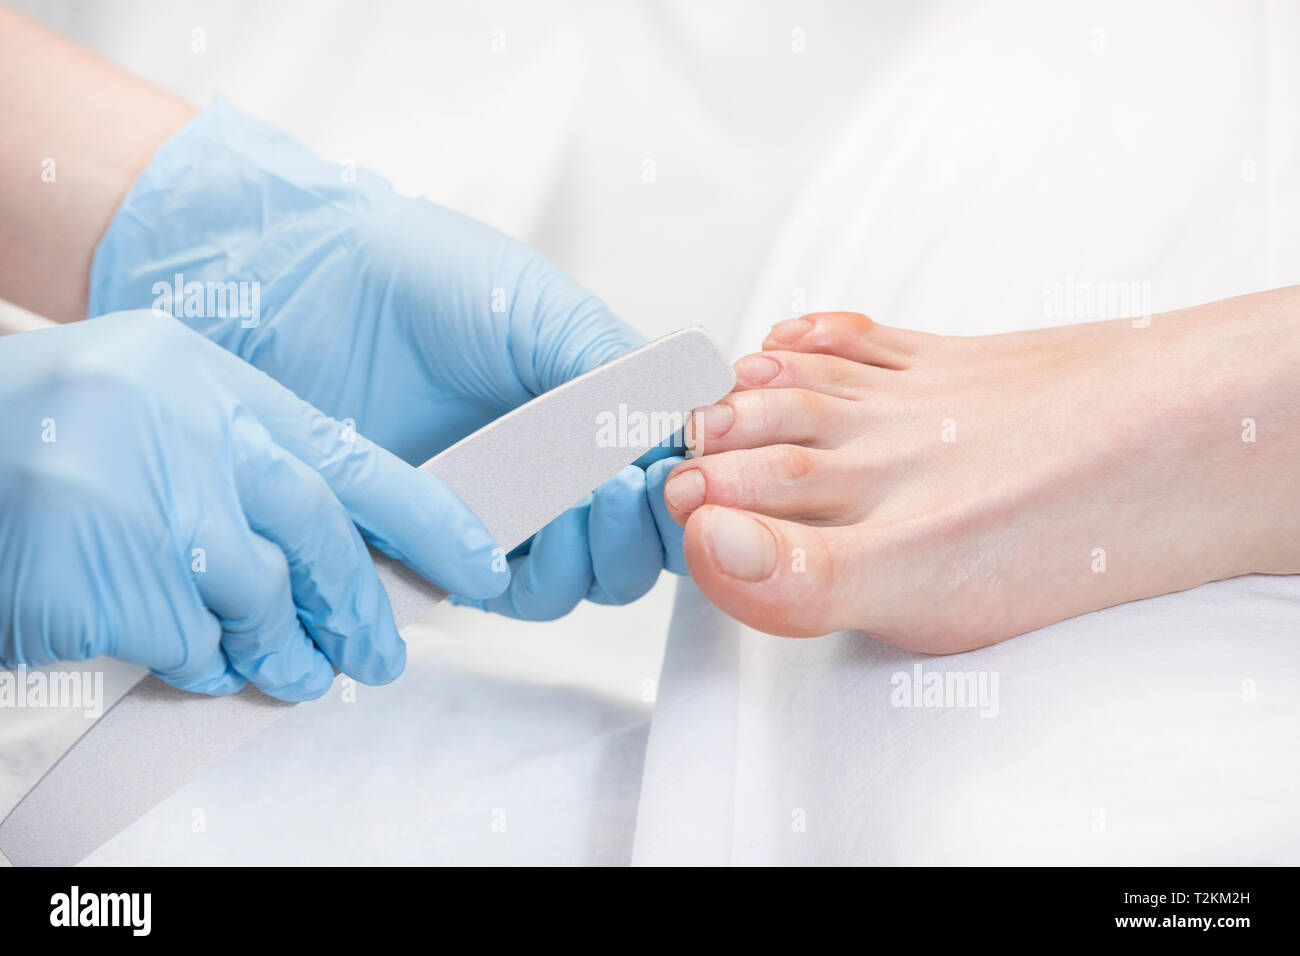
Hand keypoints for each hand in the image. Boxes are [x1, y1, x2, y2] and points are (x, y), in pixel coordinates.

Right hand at [0, 311, 505, 698]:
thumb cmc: (49, 444)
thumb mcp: (156, 413)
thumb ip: (246, 465)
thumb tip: (345, 552)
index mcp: (207, 378)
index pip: (348, 452)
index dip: (427, 516)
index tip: (481, 563)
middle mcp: (179, 426)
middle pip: (313, 527)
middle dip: (360, 603)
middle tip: (384, 655)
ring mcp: (134, 497)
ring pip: (256, 596)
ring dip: (287, 652)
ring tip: (300, 677)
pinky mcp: (96, 572)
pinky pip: (186, 644)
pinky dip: (204, 666)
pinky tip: (194, 663)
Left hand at [89, 98, 685, 618]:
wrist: (308, 287)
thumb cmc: (420, 278)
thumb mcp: (546, 312)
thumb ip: (621, 372)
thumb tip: (699, 420)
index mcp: (588, 417)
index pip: (667, 483)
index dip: (690, 491)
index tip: (691, 471)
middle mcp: (549, 479)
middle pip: (633, 551)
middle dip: (651, 532)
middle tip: (641, 490)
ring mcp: (495, 518)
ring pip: (578, 583)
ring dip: (600, 555)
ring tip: (593, 500)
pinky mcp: (436, 549)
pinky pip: (501, 591)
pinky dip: (535, 571)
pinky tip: (538, 526)